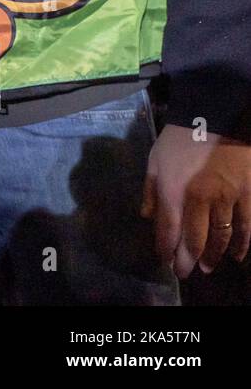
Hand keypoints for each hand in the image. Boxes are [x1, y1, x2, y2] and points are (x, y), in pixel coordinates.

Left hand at [142, 124, 250, 276]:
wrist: (215, 116)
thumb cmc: (180, 138)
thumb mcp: (155, 160)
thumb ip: (151, 190)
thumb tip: (147, 216)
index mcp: (174, 191)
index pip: (169, 230)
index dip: (167, 250)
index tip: (166, 262)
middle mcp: (200, 200)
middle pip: (196, 240)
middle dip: (188, 259)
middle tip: (185, 272)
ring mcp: (227, 198)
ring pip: (222, 236)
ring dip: (214, 256)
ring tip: (207, 267)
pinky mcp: (248, 194)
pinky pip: (247, 225)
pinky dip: (242, 243)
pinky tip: (238, 255)